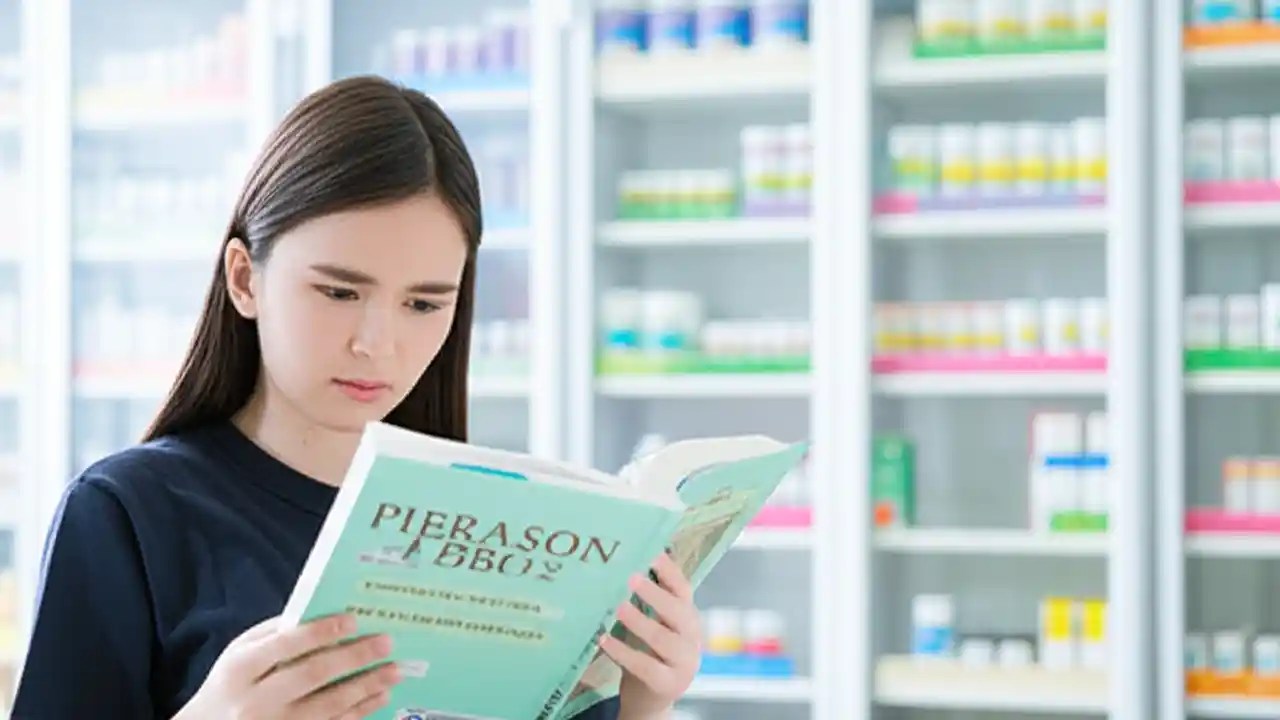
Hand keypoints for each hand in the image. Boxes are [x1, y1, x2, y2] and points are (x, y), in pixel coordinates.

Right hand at [173, 613, 402, 719]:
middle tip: (386, 642)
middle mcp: (255, 701)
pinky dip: (359, 712)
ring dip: (365, 688)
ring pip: (327, 707)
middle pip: (311, 676)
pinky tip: (380, 698)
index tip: (354, 620)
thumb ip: (275, 634)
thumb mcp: (240, 653)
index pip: (285, 646)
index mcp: (240, 669)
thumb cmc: (232, 683)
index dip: (320, 632)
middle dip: (353, 657)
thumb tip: (323, 616)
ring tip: (393, 671)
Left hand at [600, 553, 700, 718]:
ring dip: (640, 622)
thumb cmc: (650, 653)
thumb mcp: (655, 624)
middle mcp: (691, 637)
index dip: (670, 571)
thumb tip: (625, 563)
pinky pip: (645, 666)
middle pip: (678, 611)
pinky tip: (604, 640)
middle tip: (631, 577)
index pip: (684, 589)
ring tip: (618, 607)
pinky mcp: (667, 684)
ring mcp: (683, 663)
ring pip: (664, 639)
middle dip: (655, 593)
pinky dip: (624, 652)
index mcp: (687, 617)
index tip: (652, 553)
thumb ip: (647, 600)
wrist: (652, 699)